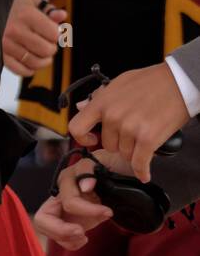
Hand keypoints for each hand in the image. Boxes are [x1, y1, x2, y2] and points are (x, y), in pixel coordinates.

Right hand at [3, 0, 67, 77]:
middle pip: (46, 50)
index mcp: (26, 15)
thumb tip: (62, 15)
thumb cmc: (11, 10)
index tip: (51, 32)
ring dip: (43, 61)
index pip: (53, 33)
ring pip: (35, 62)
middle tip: (46, 44)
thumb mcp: (30, 2)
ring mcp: (6, 46)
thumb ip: (48, 9)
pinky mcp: (0, 57)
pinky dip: (30, 70)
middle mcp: (16, 31)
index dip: (56, 34)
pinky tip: (30, 62)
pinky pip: (21, 71)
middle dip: (50, 48)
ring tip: (41, 55)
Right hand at [35, 156, 113, 250]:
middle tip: (82, 233)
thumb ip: (88, 168)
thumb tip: (84, 187)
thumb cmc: (113, 167)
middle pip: (42, 219)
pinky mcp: (67, 222)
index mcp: (67, 179)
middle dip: (61, 231)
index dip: (86, 210)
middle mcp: (59, 195)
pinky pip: (59, 238)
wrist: (122, 178)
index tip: (108, 212)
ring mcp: (61, 210)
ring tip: (84, 236)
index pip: (69, 201)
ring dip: (66, 238)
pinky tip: (84, 238)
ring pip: (47, 231)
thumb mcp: (103, 160)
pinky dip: (70, 243)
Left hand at [67, 63, 189, 181]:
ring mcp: (129, 128)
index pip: (76, 128)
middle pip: (107, 145)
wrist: (180, 82)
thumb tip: (80, 106)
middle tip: (133, 131)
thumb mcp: (119, 83)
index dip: (82, 139)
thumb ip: (99, 97)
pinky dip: (142, 171)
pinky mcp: (147, 139)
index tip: (92, 140)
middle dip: (119, 142)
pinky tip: (144, 173)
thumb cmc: (151, 81)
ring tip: (145, 135)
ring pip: (124, 154)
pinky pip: (139, 163)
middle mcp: (113, 116)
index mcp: (102, 102)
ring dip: (134, 150)